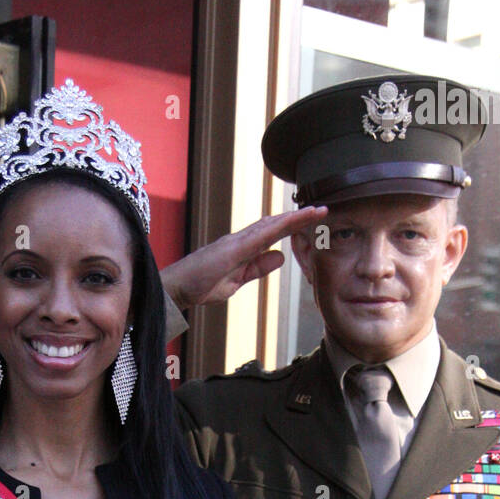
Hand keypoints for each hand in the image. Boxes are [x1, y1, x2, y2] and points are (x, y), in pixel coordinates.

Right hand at [161, 206, 326, 311]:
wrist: (177, 289)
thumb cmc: (201, 285)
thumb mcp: (238, 280)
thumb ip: (258, 268)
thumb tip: (280, 256)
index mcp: (243, 248)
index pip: (273, 233)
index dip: (293, 225)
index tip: (312, 221)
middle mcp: (241, 239)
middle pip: (275, 224)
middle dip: (299, 217)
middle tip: (322, 209)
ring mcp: (236, 242)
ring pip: (270, 225)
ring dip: (293, 218)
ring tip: (316, 211)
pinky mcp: (231, 249)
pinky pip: (259, 236)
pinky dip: (277, 227)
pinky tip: (292, 222)